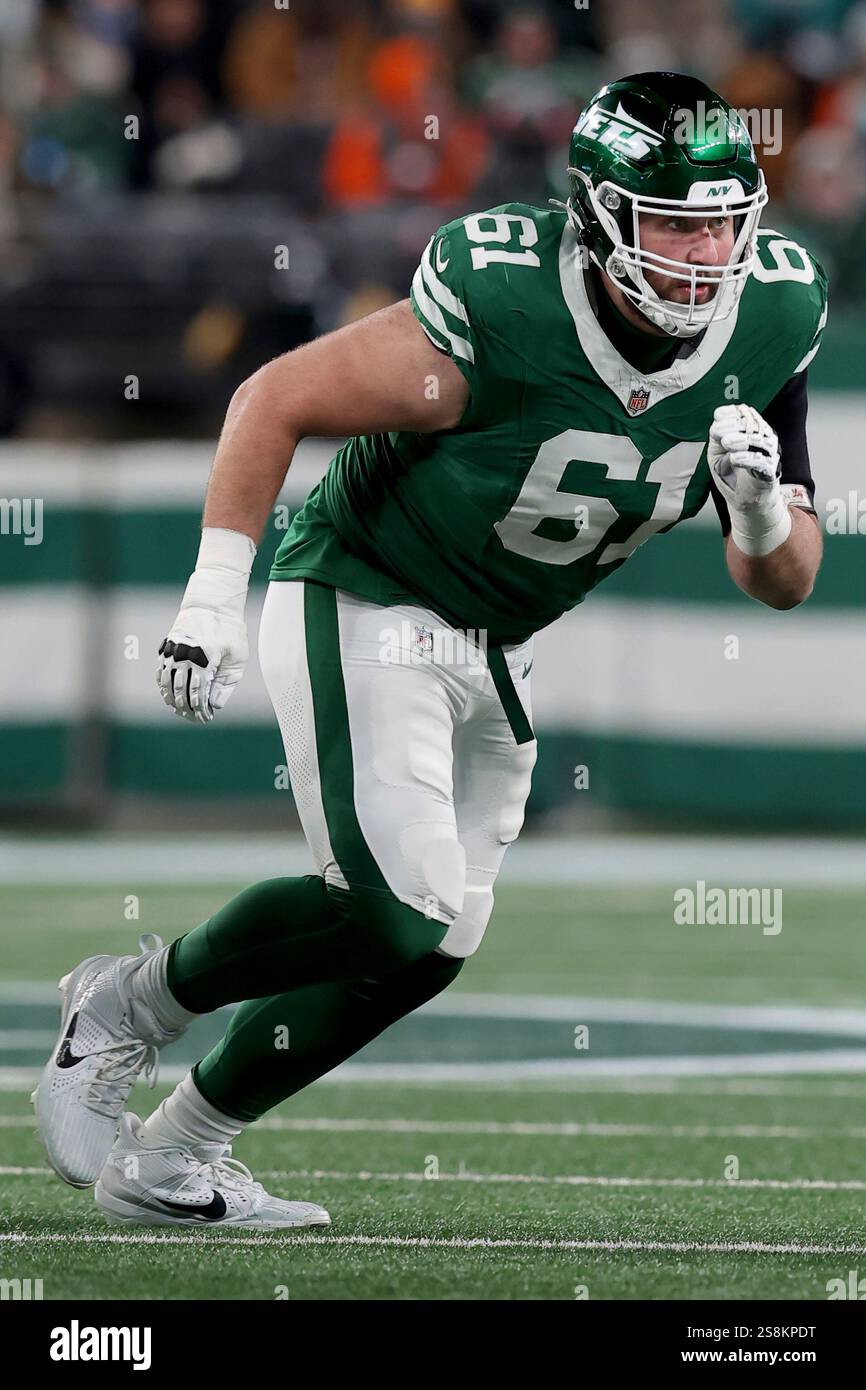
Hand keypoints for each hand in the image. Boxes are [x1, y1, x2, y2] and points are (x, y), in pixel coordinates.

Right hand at [157, 528, 254, 723]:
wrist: (213, 603)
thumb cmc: (231, 630)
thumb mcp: (238, 657)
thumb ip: (226, 683)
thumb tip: (214, 704)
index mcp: (206, 658)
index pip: (199, 693)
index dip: (201, 710)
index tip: (206, 719)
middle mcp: (186, 654)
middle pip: (181, 691)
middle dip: (187, 709)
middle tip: (194, 718)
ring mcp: (174, 650)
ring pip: (167, 683)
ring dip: (173, 700)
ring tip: (180, 711)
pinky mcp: (167, 646)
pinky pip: (161, 671)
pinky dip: (163, 685)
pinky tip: (169, 695)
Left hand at [708, 404, 789, 555]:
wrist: (744, 501)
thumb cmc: (730, 474)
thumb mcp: (716, 453)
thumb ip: (716, 438)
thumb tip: (717, 424)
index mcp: (750, 429)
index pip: (744, 413)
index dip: (730, 414)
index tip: (716, 420)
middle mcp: (763, 438)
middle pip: (752, 424)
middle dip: (734, 426)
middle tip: (718, 433)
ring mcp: (769, 454)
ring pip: (760, 440)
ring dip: (742, 440)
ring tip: (727, 443)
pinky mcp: (771, 472)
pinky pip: (762, 462)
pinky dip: (748, 459)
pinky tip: (735, 458)